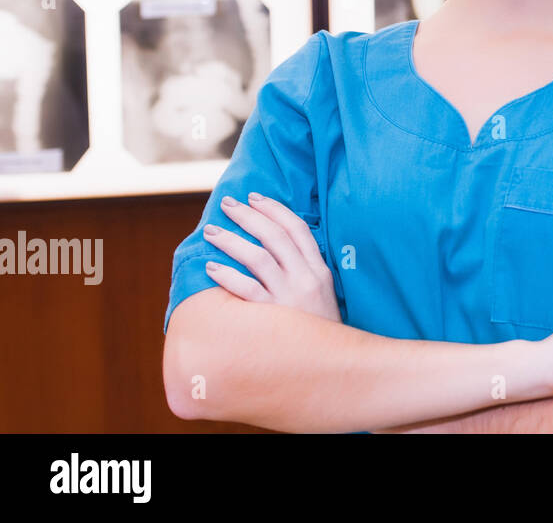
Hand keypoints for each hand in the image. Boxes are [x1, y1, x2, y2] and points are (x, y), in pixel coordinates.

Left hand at [202, 193, 340, 322]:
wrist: (331, 365)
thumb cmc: (320, 328)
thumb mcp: (323, 293)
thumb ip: (305, 269)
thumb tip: (277, 246)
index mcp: (319, 270)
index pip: (297, 229)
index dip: (275, 209)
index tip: (255, 197)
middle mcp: (306, 278)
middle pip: (274, 237)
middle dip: (248, 216)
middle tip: (227, 205)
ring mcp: (289, 296)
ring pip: (258, 257)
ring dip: (231, 241)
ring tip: (212, 232)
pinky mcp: (272, 317)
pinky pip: (246, 290)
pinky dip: (227, 276)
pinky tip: (211, 268)